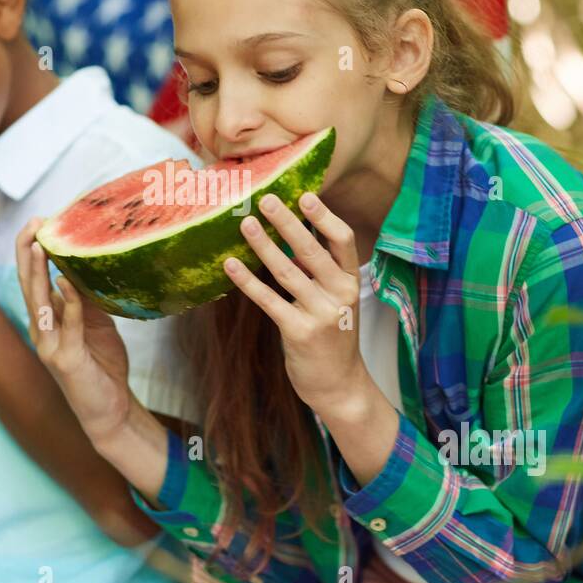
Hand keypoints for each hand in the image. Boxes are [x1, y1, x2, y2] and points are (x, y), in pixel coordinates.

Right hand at [15, 217, 133, 442]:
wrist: (110, 408)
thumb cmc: (101, 364)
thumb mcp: (97, 322)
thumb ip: (88, 297)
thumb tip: (89, 264)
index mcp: (47, 319)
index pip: (33, 278)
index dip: (31, 250)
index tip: (39, 221)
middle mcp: (42, 330)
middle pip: (28, 284)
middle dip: (28, 252)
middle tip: (33, 222)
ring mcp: (50, 346)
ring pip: (39, 302)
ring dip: (38, 273)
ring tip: (40, 245)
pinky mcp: (65, 360)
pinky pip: (67, 326)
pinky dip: (68, 303)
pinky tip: (66, 283)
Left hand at [226, 191, 372, 412]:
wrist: (340, 386)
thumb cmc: (333, 339)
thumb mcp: (337, 302)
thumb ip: (320, 273)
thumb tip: (293, 237)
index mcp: (351, 283)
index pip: (343, 241)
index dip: (324, 217)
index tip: (305, 195)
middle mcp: (340, 295)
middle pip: (311, 250)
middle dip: (287, 222)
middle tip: (266, 199)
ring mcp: (321, 315)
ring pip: (287, 272)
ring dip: (263, 245)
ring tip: (244, 223)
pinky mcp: (299, 333)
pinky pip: (269, 301)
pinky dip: (247, 281)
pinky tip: (230, 265)